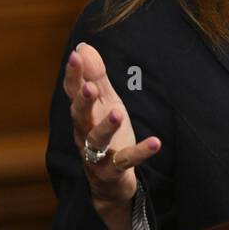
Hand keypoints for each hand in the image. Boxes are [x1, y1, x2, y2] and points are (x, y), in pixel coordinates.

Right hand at [64, 42, 161, 229]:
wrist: (110, 182)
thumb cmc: (107, 135)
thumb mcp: (105, 103)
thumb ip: (96, 77)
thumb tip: (82, 47)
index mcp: (83, 114)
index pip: (73, 92)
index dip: (73, 75)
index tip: (75, 56)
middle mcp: (84, 133)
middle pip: (79, 116)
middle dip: (83, 102)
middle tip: (90, 88)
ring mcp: (97, 154)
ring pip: (97, 140)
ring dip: (106, 126)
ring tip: (117, 113)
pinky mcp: (114, 170)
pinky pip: (126, 161)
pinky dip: (140, 152)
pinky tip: (155, 142)